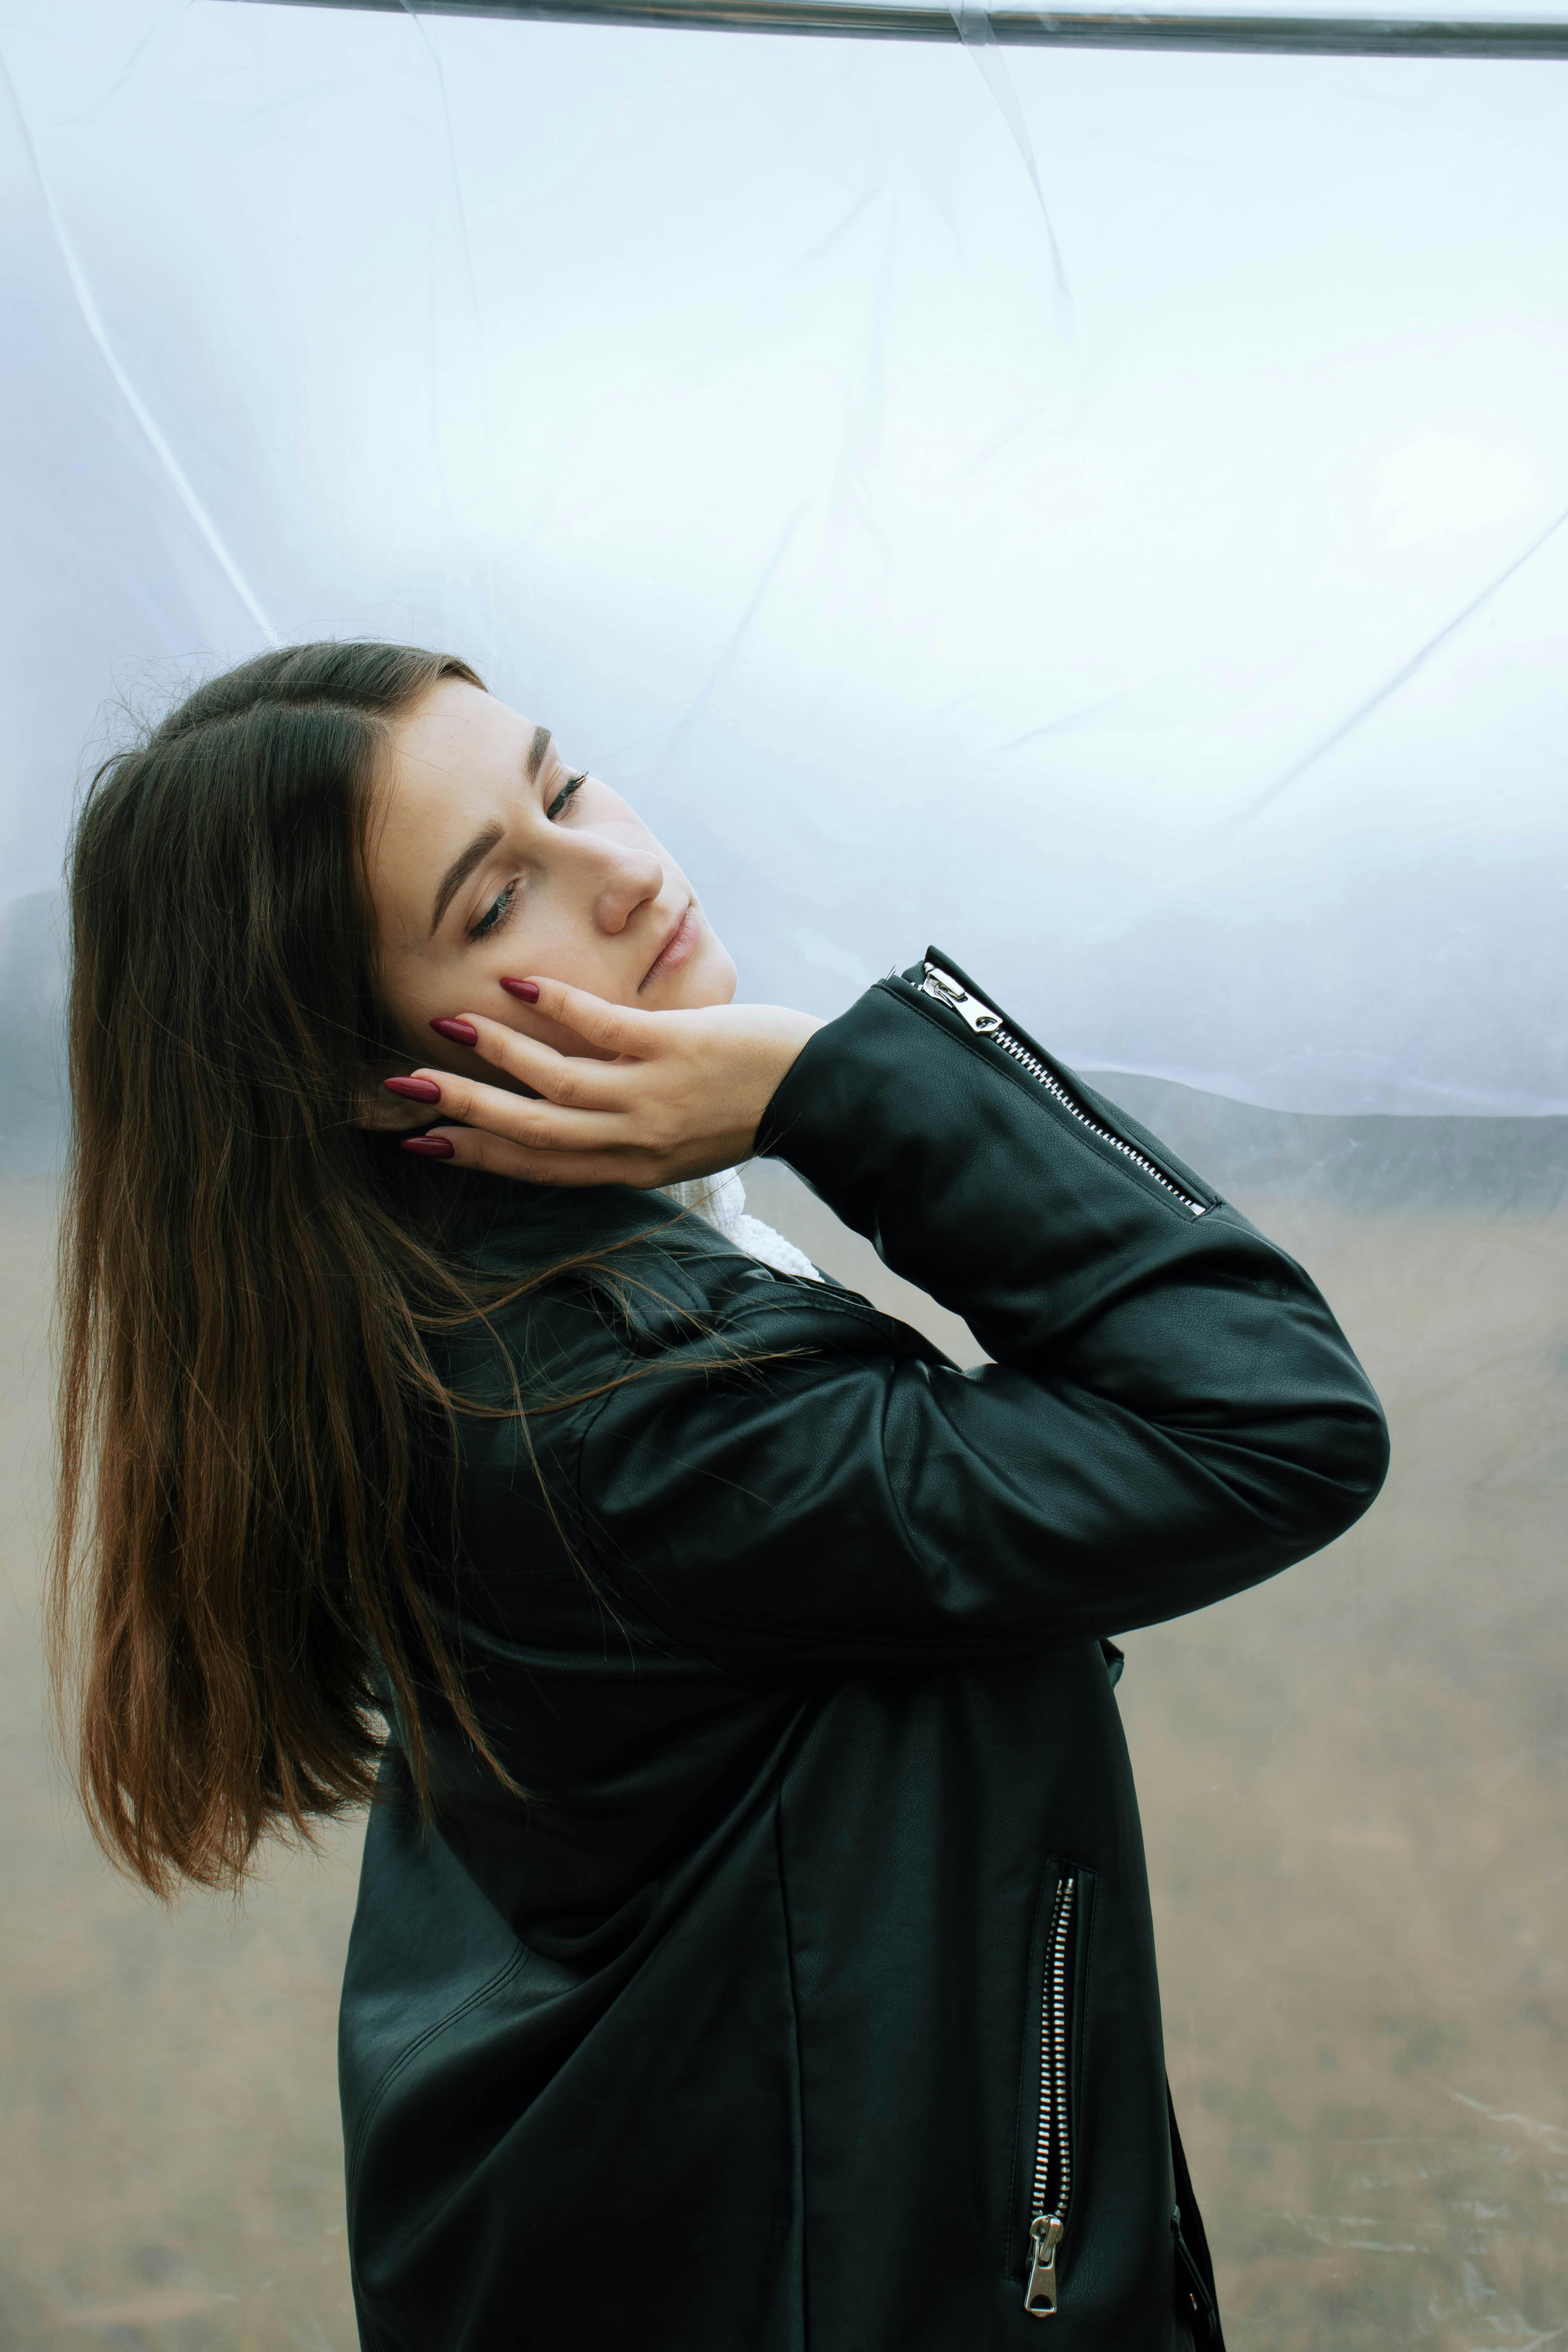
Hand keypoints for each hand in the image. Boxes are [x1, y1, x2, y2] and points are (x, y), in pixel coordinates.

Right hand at [389, 979, 823, 1187]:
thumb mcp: (676, 1144)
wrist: (820, 1093)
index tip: (423, 1142)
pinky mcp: (674, 1049)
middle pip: (533, 1131)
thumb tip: (566, 1120)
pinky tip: (518, 983)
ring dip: (498, 1055)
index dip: (476, 1155)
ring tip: (447, 1028)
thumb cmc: (744, 1110)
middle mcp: (633, 1142)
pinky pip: (603, 1028)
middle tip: (405, 1092)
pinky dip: (557, 1007)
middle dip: (466, 1111)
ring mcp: (652, 1096)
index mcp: (629, 1168)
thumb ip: (620, 1137)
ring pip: (558, 1083)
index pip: (538, 1166)